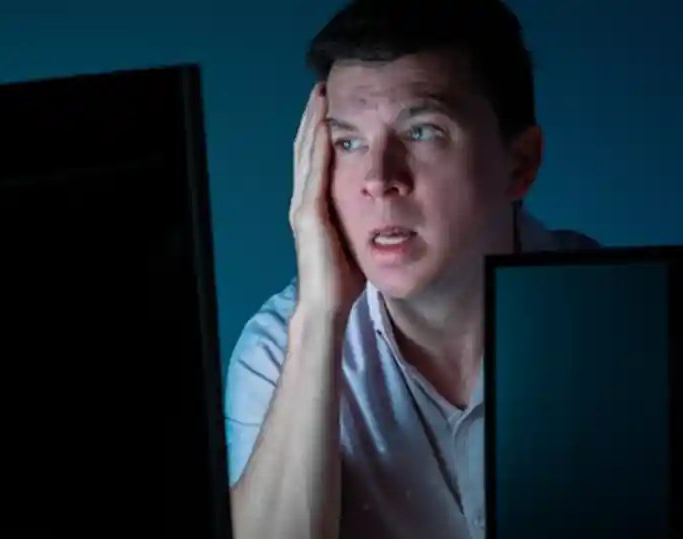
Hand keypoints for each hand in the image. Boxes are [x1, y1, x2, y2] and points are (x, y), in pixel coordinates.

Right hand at [288, 83, 364, 319]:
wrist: (325, 305)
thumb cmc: (341, 280)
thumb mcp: (353, 239)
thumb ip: (359, 219)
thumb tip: (379, 208)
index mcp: (313, 206)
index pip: (314, 160)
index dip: (318, 131)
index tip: (329, 106)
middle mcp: (303, 201)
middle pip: (304, 149)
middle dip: (312, 118)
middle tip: (321, 88)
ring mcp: (304, 207)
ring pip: (305, 155)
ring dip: (313, 124)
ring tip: (320, 97)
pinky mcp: (310, 215)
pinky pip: (314, 174)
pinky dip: (317, 149)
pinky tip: (325, 129)